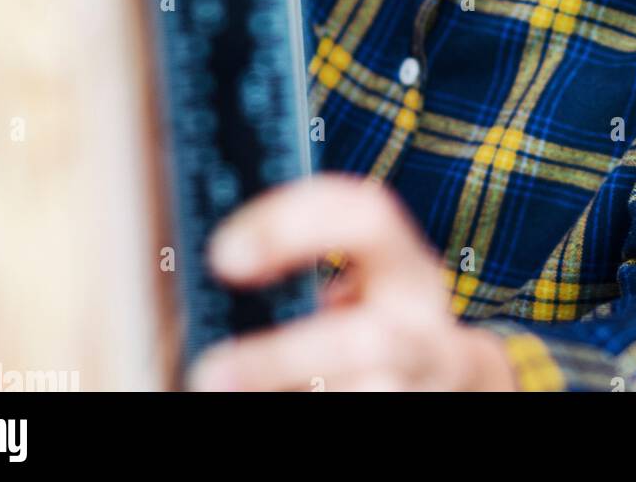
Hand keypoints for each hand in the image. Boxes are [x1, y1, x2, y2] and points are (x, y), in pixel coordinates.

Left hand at [184, 172, 516, 390]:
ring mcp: (420, 382)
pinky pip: (351, 417)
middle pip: (369, 341)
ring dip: (284, 390)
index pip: (366, 217)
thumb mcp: (357, 276)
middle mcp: (421, 324)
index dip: (294, 224)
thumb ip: (295, 266)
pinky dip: (296, 409)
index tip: (222, 254)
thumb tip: (192, 272)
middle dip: (283, 358)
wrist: (442, 380)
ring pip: (365, 395)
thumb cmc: (370, 317)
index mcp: (404, 265)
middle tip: (206, 370)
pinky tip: (256, 399)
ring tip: (218, 388)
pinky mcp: (408, 412)